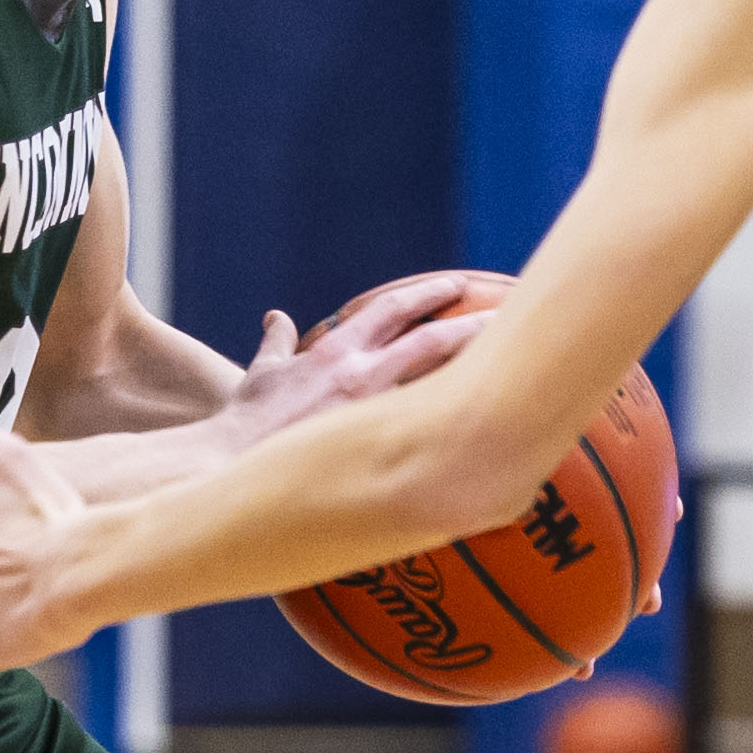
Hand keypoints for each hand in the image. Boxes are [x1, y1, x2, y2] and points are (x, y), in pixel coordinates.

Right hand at [209, 271, 486, 449]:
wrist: (236, 465)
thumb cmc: (248, 422)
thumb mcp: (263, 374)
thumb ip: (277, 344)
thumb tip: (277, 318)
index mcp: (337, 351)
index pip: (392, 310)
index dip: (427, 295)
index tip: (455, 287)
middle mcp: (363, 375)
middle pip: (433, 340)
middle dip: (473, 324)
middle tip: (506, 316)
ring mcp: (374, 415)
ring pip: (441, 386)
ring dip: (478, 373)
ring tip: (516, 367)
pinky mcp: (379, 452)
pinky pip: (429, 436)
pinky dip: (460, 430)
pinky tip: (494, 435)